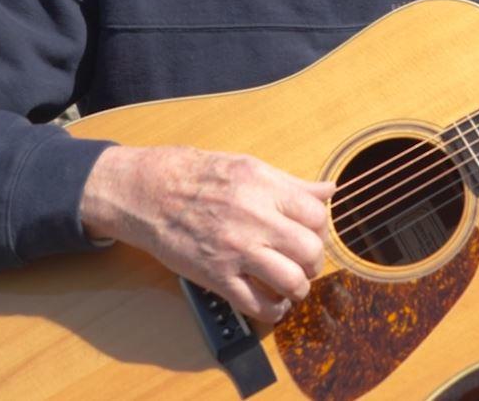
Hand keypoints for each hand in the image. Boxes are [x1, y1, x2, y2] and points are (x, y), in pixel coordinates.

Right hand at [79, 144, 334, 321]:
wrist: (148, 192)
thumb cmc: (197, 175)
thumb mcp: (248, 166)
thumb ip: (291, 183)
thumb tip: (329, 190)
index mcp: (264, 188)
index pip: (317, 216)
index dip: (320, 230)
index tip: (311, 235)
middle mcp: (254, 219)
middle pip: (310, 251)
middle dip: (314, 263)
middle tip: (304, 264)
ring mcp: (236, 250)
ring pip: (291, 281)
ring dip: (298, 289)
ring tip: (291, 286)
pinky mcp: (216, 276)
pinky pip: (257, 305)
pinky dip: (273, 311)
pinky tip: (272, 304)